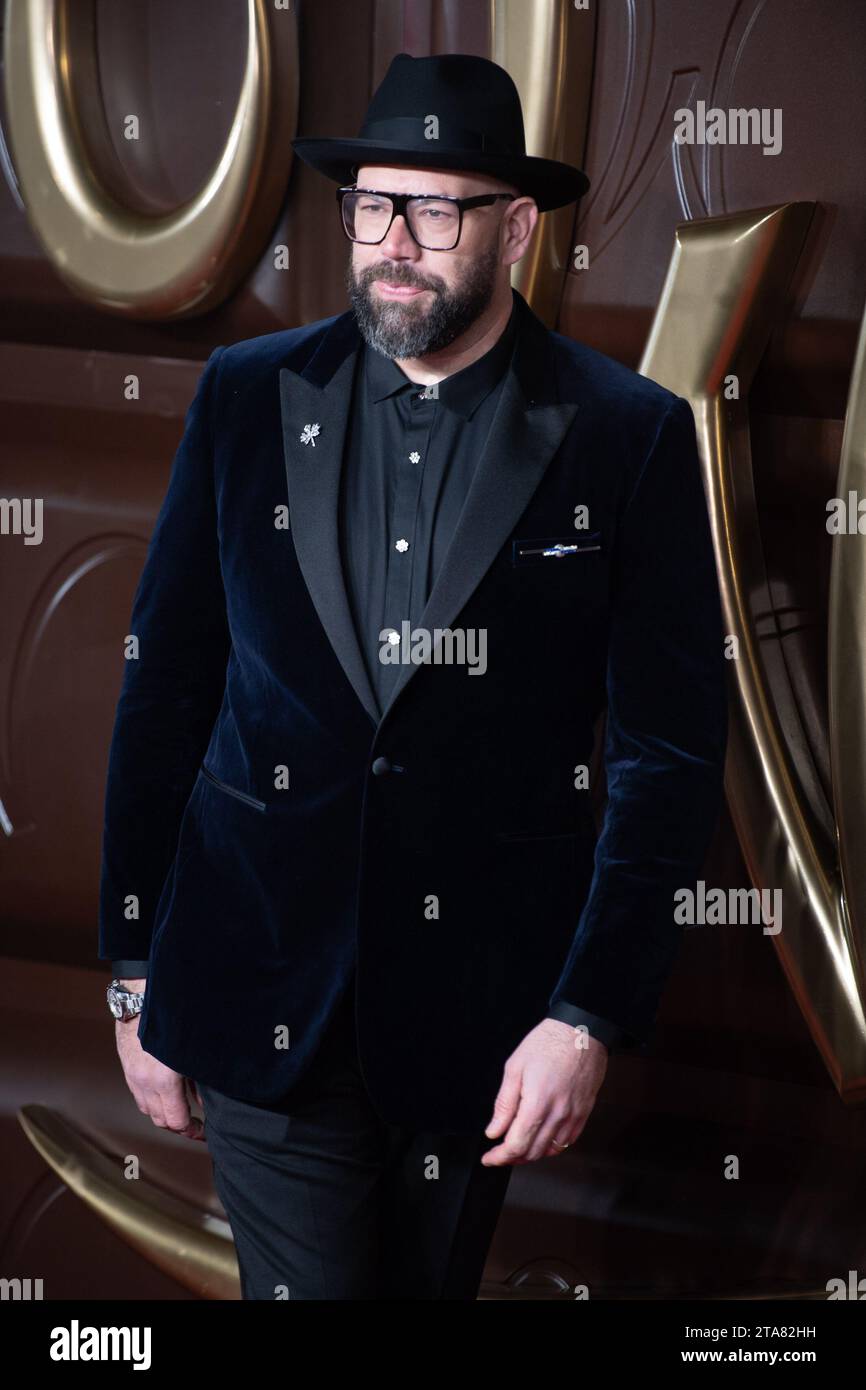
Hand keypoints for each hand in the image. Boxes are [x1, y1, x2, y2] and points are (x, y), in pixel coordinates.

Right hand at [114, 983, 204, 1139]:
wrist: (141, 996)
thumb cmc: (174, 1017)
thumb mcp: (194, 1051)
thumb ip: (200, 1080)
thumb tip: (204, 1102)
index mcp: (164, 1080)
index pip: (176, 1120)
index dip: (192, 1131)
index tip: (203, 1131)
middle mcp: (144, 1082)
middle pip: (160, 1120)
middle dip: (178, 1125)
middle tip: (196, 1124)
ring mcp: (133, 1076)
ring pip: (148, 1109)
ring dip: (164, 1113)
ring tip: (183, 1107)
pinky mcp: (128, 1067)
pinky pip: (140, 1094)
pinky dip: (154, 1099)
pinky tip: (168, 1090)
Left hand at [481, 1017, 608, 1165]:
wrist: (581, 1031)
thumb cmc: (548, 1043)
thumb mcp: (515, 1067)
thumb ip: (504, 1104)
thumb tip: (494, 1131)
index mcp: (537, 1103)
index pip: (517, 1145)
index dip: (500, 1157)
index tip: (489, 1158)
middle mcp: (558, 1114)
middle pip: (533, 1152)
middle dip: (512, 1157)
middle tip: (499, 1152)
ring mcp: (573, 1116)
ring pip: (550, 1151)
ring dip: (531, 1154)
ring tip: (518, 1146)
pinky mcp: (584, 1113)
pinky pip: (567, 1142)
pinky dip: (551, 1147)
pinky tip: (540, 1139)